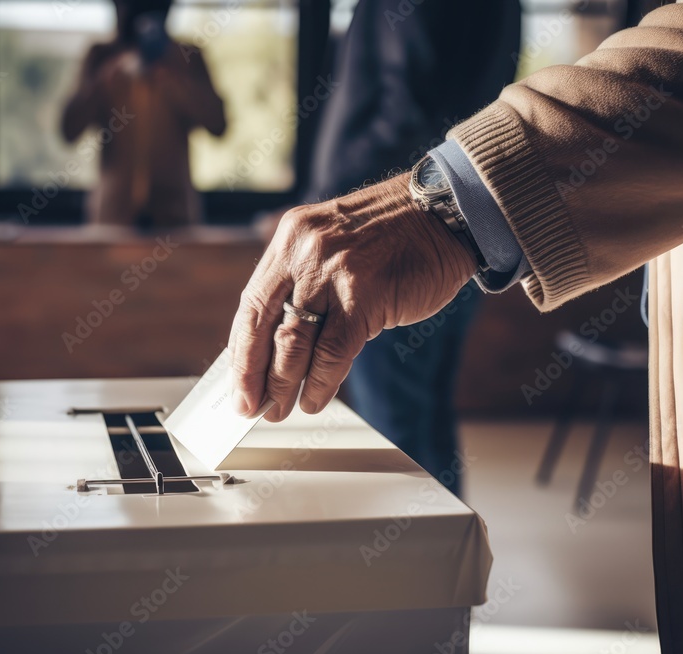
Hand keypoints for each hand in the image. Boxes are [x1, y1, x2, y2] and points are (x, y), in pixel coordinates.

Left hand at [228, 173, 476, 421]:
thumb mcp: (333, 246)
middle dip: (253, 375)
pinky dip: (321, 383)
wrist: (446, 214)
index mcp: (291, 239)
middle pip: (264, 326)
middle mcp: (305, 253)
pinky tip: (314, 401)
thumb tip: (277, 349)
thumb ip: (305, 285)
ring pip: (294, 343)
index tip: (236, 384)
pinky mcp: (365, 296)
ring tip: (280, 410)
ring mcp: (333, 273)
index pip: (252, 304)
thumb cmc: (394, 238)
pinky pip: (333, 351)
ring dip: (284, 385)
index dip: (241, 351)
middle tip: (251, 407)